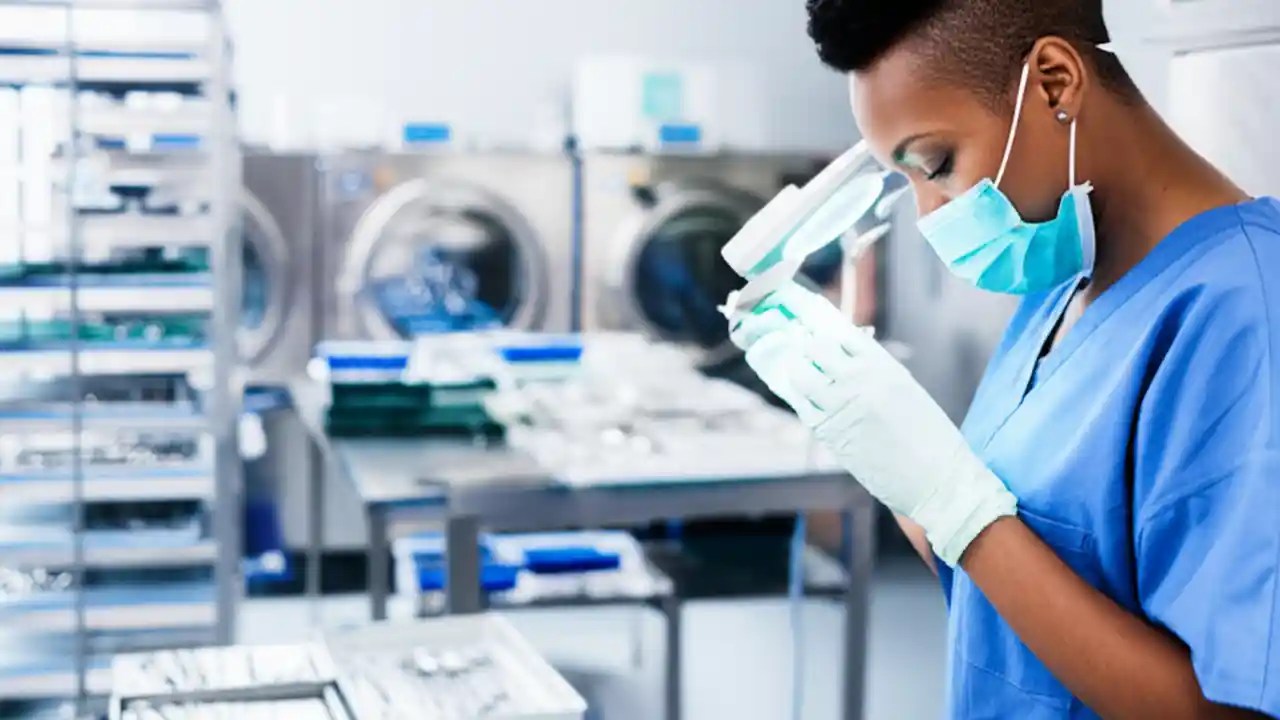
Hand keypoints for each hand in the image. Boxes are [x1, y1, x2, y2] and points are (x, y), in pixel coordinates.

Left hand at [729, 282, 1016, 565]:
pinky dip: (797, 394)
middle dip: (800, 340)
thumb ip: (872, 368)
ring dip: (794, 367)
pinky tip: (798, 391)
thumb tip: (842, 352)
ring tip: (794, 366)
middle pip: (813, 345)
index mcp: (881, 363)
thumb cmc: (928, 436)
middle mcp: (859, 378)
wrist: (938, 479)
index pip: (837, 327)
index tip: (797, 307)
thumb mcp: (904, 389)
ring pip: (801, 372)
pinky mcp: (830, 433)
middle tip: (787, 337)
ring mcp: (842, 405)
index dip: (812, 316)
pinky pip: (802, 404)